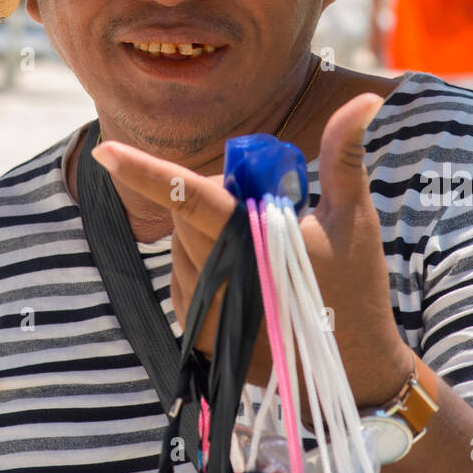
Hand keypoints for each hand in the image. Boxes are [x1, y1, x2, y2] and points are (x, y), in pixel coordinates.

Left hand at [92, 94, 413, 407]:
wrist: (354, 374)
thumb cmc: (357, 288)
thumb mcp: (353, 215)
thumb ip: (343, 153)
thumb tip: (366, 98)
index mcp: (253, 244)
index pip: (191, 197)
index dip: (144, 173)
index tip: (105, 151)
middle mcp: (220, 281)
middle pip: (187, 212)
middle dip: (214, 195)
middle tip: (268, 211)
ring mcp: (206, 314)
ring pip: (182, 244)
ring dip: (208, 232)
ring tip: (263, 252)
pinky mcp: (200, 338)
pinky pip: (184, 278)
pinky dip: (206, 264)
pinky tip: (246, 276)